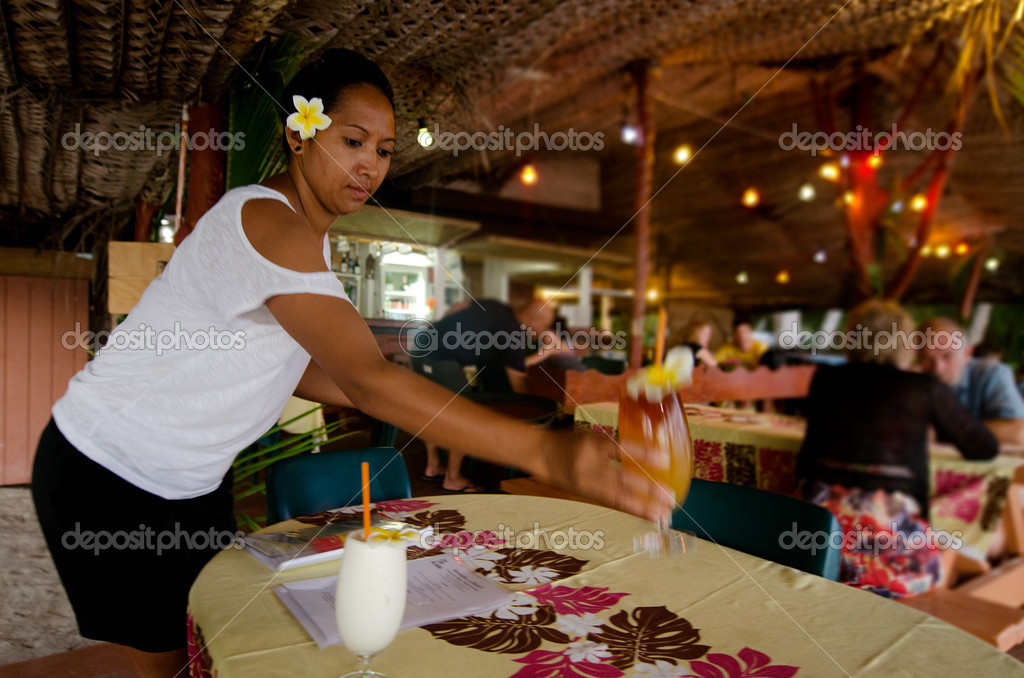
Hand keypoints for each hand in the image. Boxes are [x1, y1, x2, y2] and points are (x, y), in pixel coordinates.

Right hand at [537, 430, 673, 522]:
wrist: (540, 454)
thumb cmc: (570, 442)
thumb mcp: (591, 436)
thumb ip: (614, 444)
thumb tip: (647, 451)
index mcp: (592, 444)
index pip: (621, 448)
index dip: (643, 453)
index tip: (665, 459)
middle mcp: (589, 465)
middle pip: (620, 479)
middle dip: (647, 489)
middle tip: (669, 497)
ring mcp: (586, 482)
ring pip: (616, 497)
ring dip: (641, 506)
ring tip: (661, 514)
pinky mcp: (584, 495)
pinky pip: (610, 503)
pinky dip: (629, 508)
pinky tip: (645, 514)